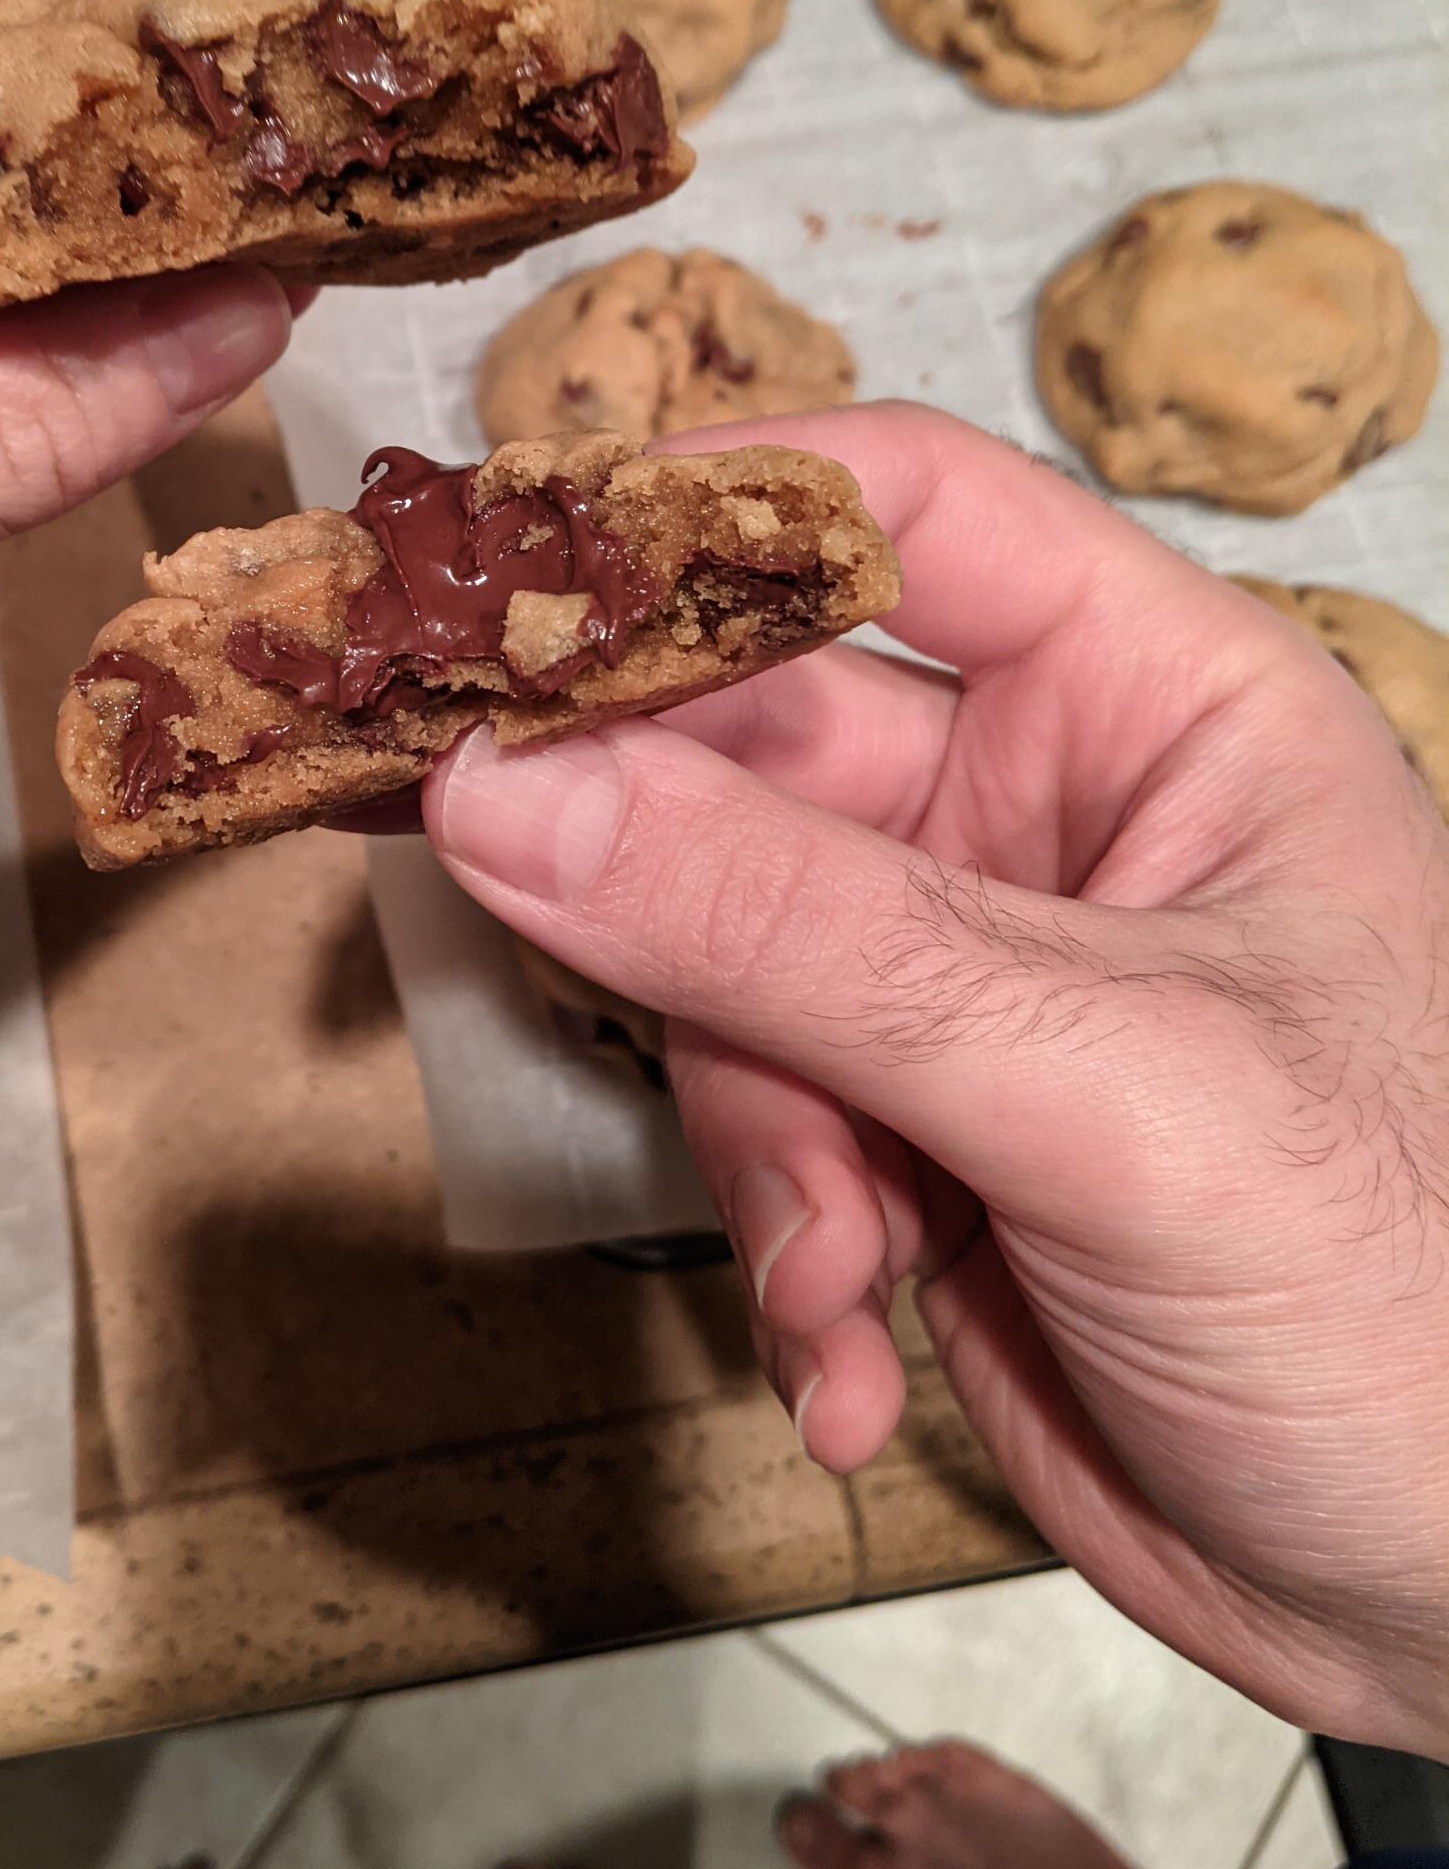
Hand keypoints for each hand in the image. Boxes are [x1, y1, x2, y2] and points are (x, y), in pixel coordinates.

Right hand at [425, 404, 1448, 1755]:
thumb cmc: (1418, 1296)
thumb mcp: (1102, 1078)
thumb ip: (796, 931)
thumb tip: (510, 791)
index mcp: (1159, 704)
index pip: (905, 509)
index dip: (708, 507)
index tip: (511, 570)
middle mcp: (1050, 814)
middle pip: (759, 750)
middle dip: (662, 880)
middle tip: (519, 908)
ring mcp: (971, 983)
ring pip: (726, 966)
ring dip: (753, 1131)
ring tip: (837, 1264)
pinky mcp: (918, 1141)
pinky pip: (759, 1132)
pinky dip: (780, 1248)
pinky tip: (849, 1360)